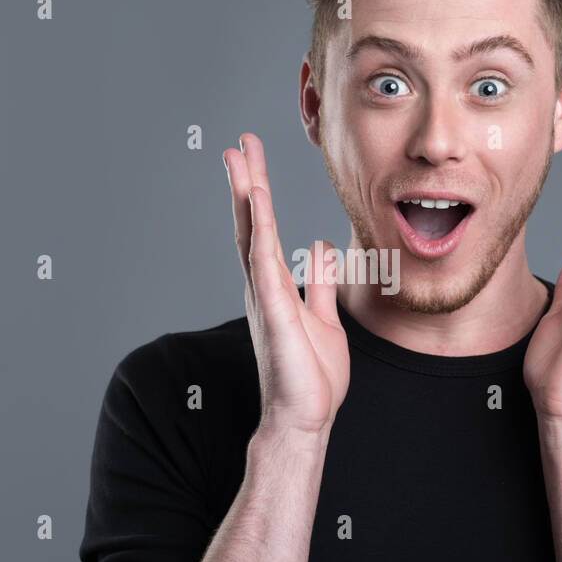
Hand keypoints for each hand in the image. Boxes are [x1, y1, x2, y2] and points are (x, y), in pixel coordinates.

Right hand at [223, 132, 349, 436]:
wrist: (304, 418)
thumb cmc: (311, 377)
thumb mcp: (324, 317)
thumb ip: (318, 282)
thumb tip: (317, 245)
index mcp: (273, 287)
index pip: (261, 230)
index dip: (255, 193)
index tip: (249, 160)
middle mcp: (262, 287)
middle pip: (249, 224)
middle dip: (244, 182)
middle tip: (237, 144)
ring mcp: (263, 298)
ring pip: (252, 233)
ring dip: (246, 194)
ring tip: (239, 157)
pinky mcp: (273, 311)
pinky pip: (264, 261)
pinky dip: (260, 228)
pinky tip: (258, 200)